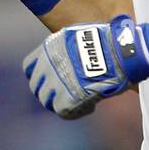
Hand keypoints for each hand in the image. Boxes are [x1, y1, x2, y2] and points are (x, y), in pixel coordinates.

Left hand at [23, 14, 148, 119]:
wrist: (119, 52)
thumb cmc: (109, 41)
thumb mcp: (81, 36)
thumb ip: (70, 49)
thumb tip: (74, 58)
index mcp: (49, 48)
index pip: (29, 67)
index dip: (39, 76)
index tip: (49, 80)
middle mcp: (47, 66)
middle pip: (37, 88)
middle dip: (50, 93)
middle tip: (66, 95)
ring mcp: (55, 83)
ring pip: (48, 102)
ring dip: (62, 103)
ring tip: (80, 102)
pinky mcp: (66, 99)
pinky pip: (64, 113)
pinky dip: (77, 112)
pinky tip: (91, 106)